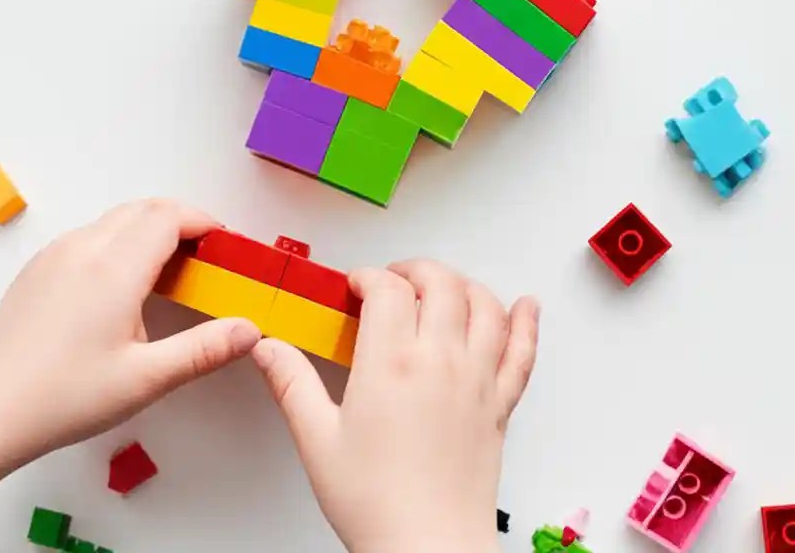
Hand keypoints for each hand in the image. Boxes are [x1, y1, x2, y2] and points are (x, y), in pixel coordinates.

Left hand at [0, 200, 261, 461]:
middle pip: (143, 209)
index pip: (169, 217)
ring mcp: (54, 256)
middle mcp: (83, 249)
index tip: (225, 244)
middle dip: (181, 221)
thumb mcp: (146, 379)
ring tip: (172, 271)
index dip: (203, 223)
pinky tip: (125, 286)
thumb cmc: (65, 397)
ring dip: (149, 230)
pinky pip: (88, 237)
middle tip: (207, 255)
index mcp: (114, 269)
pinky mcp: (37, 270)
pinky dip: (119, 243)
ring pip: (113, 220)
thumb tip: (250, 330)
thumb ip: (204, 350)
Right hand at [252, 259, 539, 552]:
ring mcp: (477, 380)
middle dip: (415, 269)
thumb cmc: (376, 503)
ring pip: (485, 305)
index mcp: (392, 363)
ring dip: (465, 284)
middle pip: (441, 283)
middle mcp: (441, 361)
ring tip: (444, 287)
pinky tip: (525, 307)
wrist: (428, 546)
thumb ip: (292, 384)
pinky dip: (527, 322)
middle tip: (395, 280)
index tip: (355, 286)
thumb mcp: (317, 440)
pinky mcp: (500, 405)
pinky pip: (524, 351)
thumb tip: (268, 348)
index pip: (388, 289)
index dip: (368, 276)